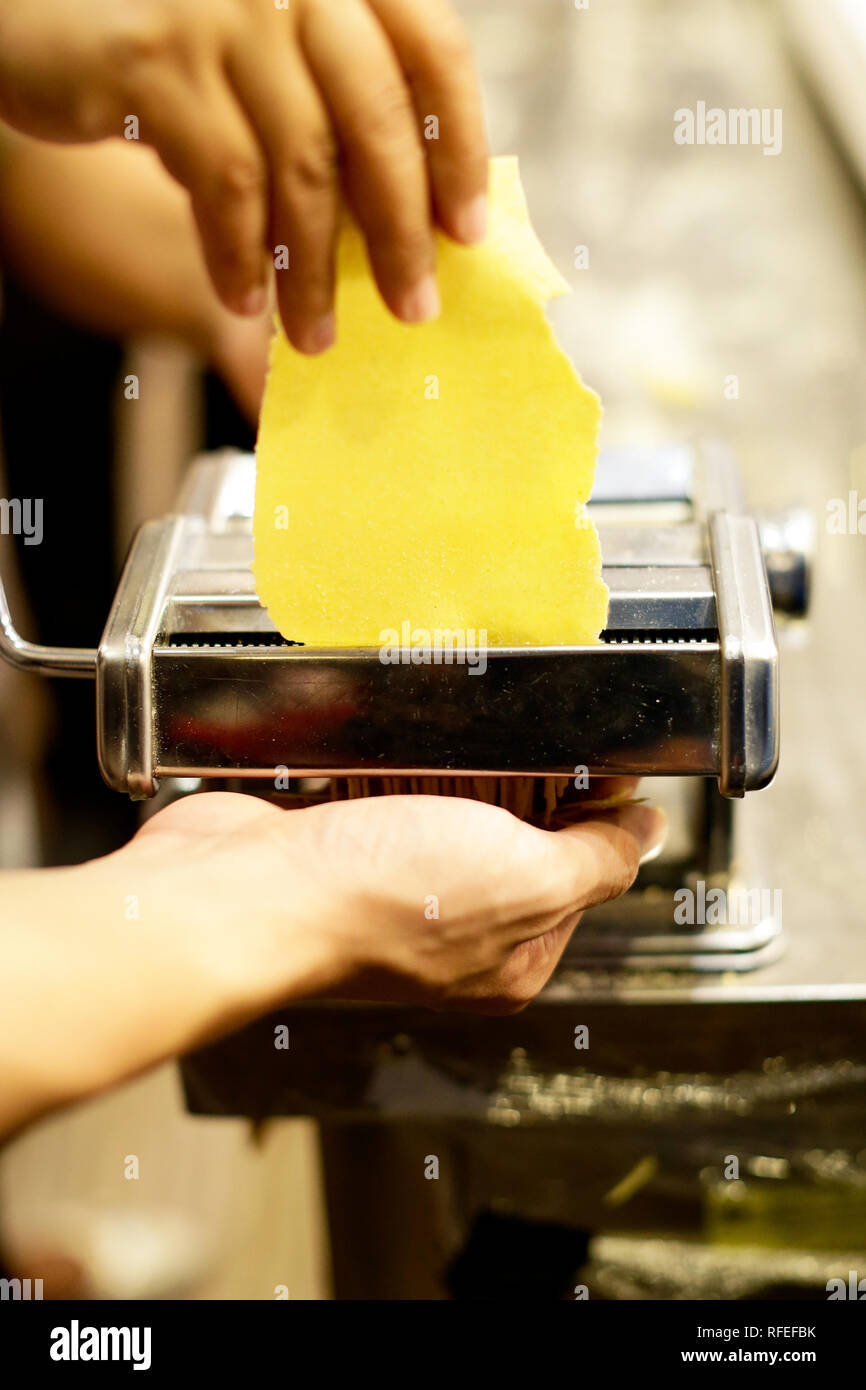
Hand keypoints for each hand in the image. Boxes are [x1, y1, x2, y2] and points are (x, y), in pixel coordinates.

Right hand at [0, 0, 487, 352]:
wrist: (39, 8)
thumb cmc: (178, 46)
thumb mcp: (271, 50)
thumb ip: (339, 102)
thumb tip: (416, 220)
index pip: (432, 51)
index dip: (459, 146)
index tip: (468, 230)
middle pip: (377, 121)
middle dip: (400, 233)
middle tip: (413, 307)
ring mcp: (223, 13)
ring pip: (302, 167)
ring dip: (315, 270)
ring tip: (317, 333)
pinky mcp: (156, 63)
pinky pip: (225, 185)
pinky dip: (241, 256)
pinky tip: (244, 296)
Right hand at [0, 785, 663, 1136]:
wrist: (244, 894)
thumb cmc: (378, 901)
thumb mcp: (527, 878)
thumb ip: (596, 860)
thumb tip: (647, 834)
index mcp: (506, 959)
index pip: (578, 880)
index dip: (594, 820)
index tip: (592, 763)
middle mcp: (446, 935)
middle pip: (510, 841)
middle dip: (519, 788)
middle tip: (519, 741)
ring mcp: (386, 892)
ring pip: (445, 812)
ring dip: (454, 771)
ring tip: (453, 738)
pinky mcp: (335, 850)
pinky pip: (384, 796)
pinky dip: (394, 768)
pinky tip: (397, 743)